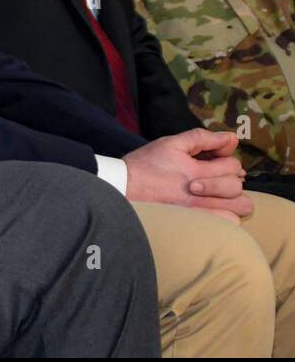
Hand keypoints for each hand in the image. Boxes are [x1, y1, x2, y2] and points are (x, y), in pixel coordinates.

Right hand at [125, 130, 250, 222]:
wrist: (123, 187)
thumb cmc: (146, 164)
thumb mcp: (171, 143)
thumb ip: (202, 138)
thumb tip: (231, 137)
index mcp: (194, 171)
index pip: (232, 166)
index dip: (227, 160)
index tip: (214, 159)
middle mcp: (199, 194)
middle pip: (237, 189)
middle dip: (231, 179)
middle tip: (216, 177)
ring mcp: (198, 212)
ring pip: (238, 210)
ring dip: (232, 200)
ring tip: (219, 195)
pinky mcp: (195, 224)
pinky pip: (227, 225)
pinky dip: (227, 217)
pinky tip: (214, 208)